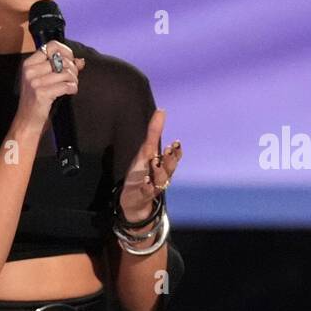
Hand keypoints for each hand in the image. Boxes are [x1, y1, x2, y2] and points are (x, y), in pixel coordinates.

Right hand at [16, 41, 84, 131]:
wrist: (27, 121)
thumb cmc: (38, 100)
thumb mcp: (46, 81)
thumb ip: (62, 68)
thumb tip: (80, 61)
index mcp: (29, 64)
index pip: (51, 46)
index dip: (66, 52)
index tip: (71, 61)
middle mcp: (30, 70)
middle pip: (62, 60)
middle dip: (73, 69)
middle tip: (72, 79)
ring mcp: (34, 82)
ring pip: (65, 73)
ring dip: (74, 80)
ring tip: (71, 86)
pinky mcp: (41, 93)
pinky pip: (66, 85)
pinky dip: (72, 88)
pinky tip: (70, 92)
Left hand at [118, 108, 182, 222]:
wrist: (133, 199)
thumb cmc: (143, 172)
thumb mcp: (146, 151)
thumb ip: (154, 132)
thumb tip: (161, 110)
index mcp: (163, 165)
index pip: (174, 158)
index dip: (176, 152)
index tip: (176, 143)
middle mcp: (161, 176)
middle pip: (170, 169)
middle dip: (170, 160)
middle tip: (169, 150)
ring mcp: (153, 187)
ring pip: (161, 181)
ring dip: (160, 172)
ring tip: (155, 163)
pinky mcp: (142, 196)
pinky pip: (147, 192)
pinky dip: (147, 187)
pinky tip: (145, 180)